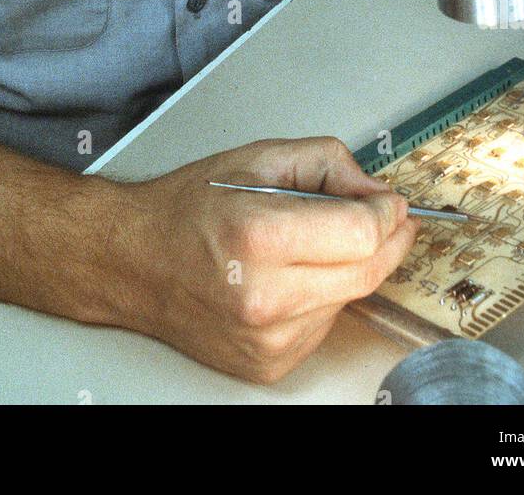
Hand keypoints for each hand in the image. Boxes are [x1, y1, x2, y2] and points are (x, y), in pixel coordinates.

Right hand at [106, 136, 417, 383]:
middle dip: (386, 240)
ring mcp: (267, 339)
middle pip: (367, 272)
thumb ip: (327, 163)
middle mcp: (264, 297)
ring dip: (348, 269)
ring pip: (349, 300)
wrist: (132, 261)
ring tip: (308, 244)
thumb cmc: (188, 207)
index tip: (390, 203)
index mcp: (259, 236)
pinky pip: (323, 325)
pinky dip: (321, 297)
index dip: (387, 213)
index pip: (362, 233)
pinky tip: (289, 277)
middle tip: (384, 217)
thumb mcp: (258, 158)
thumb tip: (376, 192)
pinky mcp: (268, 365)